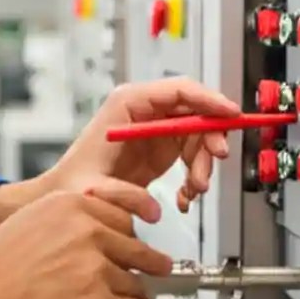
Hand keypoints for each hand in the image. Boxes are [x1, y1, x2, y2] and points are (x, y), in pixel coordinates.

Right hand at [0, 190, 172, 298]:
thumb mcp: (29, 223)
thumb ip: (66, 225)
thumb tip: (95, 239)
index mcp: (71, 204)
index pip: (121, 215)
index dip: (130, 234)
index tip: (138, 239)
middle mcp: (87, 230)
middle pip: (134, 246)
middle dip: (147, 261)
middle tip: (158, 266)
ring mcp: (95, 266)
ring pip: (135, 281)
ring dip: (143, 292)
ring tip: (151, 296)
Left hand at [50, 77, 239, 212]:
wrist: (68, 194)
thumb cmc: (74, 182)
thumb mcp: (95, 188)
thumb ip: (124, 197)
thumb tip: (155, 208)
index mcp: (127, 104)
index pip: (178, 90)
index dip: (209, 100)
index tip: (231, 115)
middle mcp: (144, 111)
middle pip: (194, 111)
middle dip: (210, 138)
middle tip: (215, 160)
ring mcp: (154, 128)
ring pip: (198, 135)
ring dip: (203, 164)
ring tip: (194, 190)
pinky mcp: (160, 146)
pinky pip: (191, 153)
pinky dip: (194, 176)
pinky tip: (184, 196)